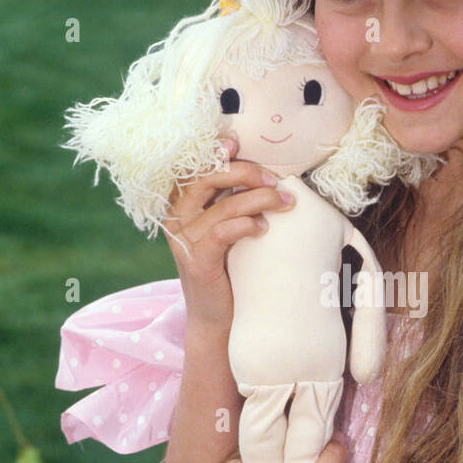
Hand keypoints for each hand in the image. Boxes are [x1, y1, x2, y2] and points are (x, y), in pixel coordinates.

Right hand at [162, 136, 296, 328]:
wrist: (218, 320)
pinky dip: (244, 225)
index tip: (235, 143)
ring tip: (284, 204)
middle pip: (205, 179)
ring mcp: (184, 241)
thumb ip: (232, 203)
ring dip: (258, 200)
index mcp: (182, 206)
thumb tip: (266, 175)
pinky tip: (262, 228)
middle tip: (275, 180)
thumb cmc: (229, 270)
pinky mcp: (197, 262)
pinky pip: (221, 233)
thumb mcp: (227, 230)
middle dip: (243, 172)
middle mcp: (177, 219)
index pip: (194, 169)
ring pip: (221, 206)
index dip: (212, 152)